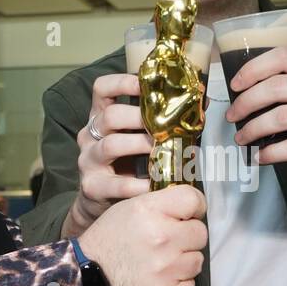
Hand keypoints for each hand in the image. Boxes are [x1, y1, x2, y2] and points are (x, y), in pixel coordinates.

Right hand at [63, 73, 152, 235]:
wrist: (102, 203)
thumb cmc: (126, 165)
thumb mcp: (135, 138)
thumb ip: (156, 123)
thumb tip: (198, 106)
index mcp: (100, 117)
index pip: (102, 89)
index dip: (122, 82)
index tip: (145, 84)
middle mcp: (90, 135)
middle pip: (110, 116)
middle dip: (140, 117)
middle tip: (164, 124)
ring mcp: (88, 160)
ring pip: (111, 145)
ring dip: (139, 145)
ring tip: (162, 150)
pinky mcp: (92, 186)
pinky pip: (117, 184)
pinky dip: (139, 184)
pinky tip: (154, 184)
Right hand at [77, 185, 206, 285]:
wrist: (87, 277)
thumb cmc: (109, 240)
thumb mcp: (128, 208)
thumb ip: (160, 203)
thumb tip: (192, 205)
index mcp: (149, 211)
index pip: (193, 200)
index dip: (195, 207)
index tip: (190, 215)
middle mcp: (161, 238)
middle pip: (200, 233)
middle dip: (188, 237)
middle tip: (170, 242)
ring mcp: (165, 268)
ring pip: (197, 261)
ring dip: (184, 262)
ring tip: (162, 262)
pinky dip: (178, 285)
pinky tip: (161, 279)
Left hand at [226, 47, 286, 167]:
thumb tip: (264, 83)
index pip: (286, 56)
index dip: (254, 68)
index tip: (236, 83)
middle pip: (277, 87)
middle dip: (246, 101)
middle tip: (233, 114)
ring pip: (282, 117)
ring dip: (254, 128)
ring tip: (242, 137)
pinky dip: (273, 153)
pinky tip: (263, 157)